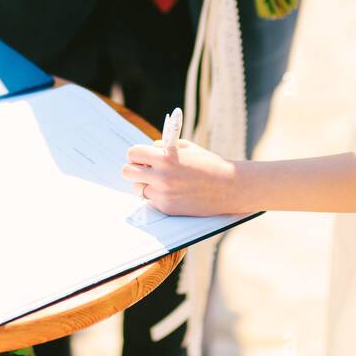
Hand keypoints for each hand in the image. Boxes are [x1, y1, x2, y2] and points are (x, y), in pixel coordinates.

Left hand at [122, 138, 247, 216]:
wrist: (229, 187)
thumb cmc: (209, 164)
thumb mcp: (187, 148)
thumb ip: (165, 146)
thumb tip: (150, 148)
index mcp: (165, 157)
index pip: (133, 153)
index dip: (136, 154)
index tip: (142, 157)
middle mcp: (161, 176)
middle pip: (127, 172)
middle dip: (134, 170)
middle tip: (144, 169)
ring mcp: (163, 194)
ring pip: (139, 188)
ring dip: (147, 184)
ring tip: (163, 181)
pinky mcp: (167, 208)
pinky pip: (152, 200)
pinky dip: (158, 196)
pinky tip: (174, 192)